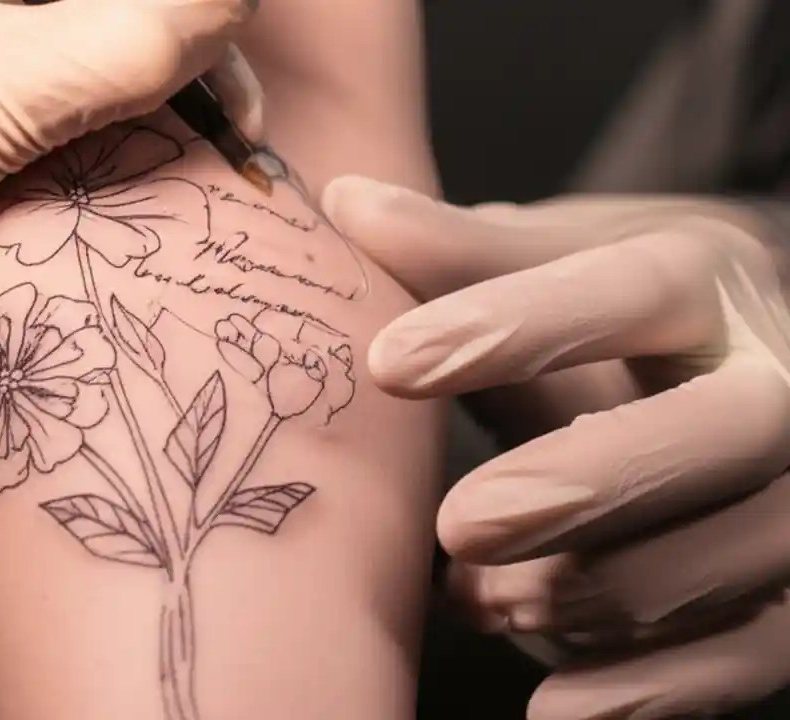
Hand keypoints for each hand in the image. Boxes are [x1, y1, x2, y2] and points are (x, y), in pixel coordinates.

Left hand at [0, 0, 258, 386]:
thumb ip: (127, 41)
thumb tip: (232, 6)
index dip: (197, 5)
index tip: (236, 47)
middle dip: (178, 29)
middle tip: (231, 100)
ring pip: (74, 14)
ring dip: (142, 54)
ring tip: (205, 115)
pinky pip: (42, 40)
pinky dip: (98, 73)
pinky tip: (137, 113)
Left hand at [321, 176, 789, 719]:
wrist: (727, 379)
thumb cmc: (616, 320)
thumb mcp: (550, 271)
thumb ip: (456, 254)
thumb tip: (343, 201)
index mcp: (710, 282)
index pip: (629, 291)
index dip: (513, 325)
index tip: (388, 364)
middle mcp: (777, 389)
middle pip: (719, 436)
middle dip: (586, 483)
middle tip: (460, 523)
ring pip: (729, 562)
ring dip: (592, 595)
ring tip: (483, 600)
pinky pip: (741, 660)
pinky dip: (644, 693)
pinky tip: (554, 707)